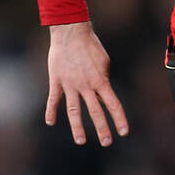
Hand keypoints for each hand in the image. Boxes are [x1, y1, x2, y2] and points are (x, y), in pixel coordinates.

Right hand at [45, 21, 128, 145]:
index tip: (124, 132)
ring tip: (81, 141)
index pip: (113, 104)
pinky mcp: (56, 80)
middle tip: (106, 142)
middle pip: (95, 111)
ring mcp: (70, 84)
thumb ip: (103, 79)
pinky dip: (50, 111)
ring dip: (77, 127)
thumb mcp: (104, 62)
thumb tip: (104, 93)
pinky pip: (53, 99)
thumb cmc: (90, 45)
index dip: (119, 119)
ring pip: (74, 110)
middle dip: (102, 129)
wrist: (71, 31)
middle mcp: (86, 85)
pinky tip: (50, 122)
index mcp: (101, 81)